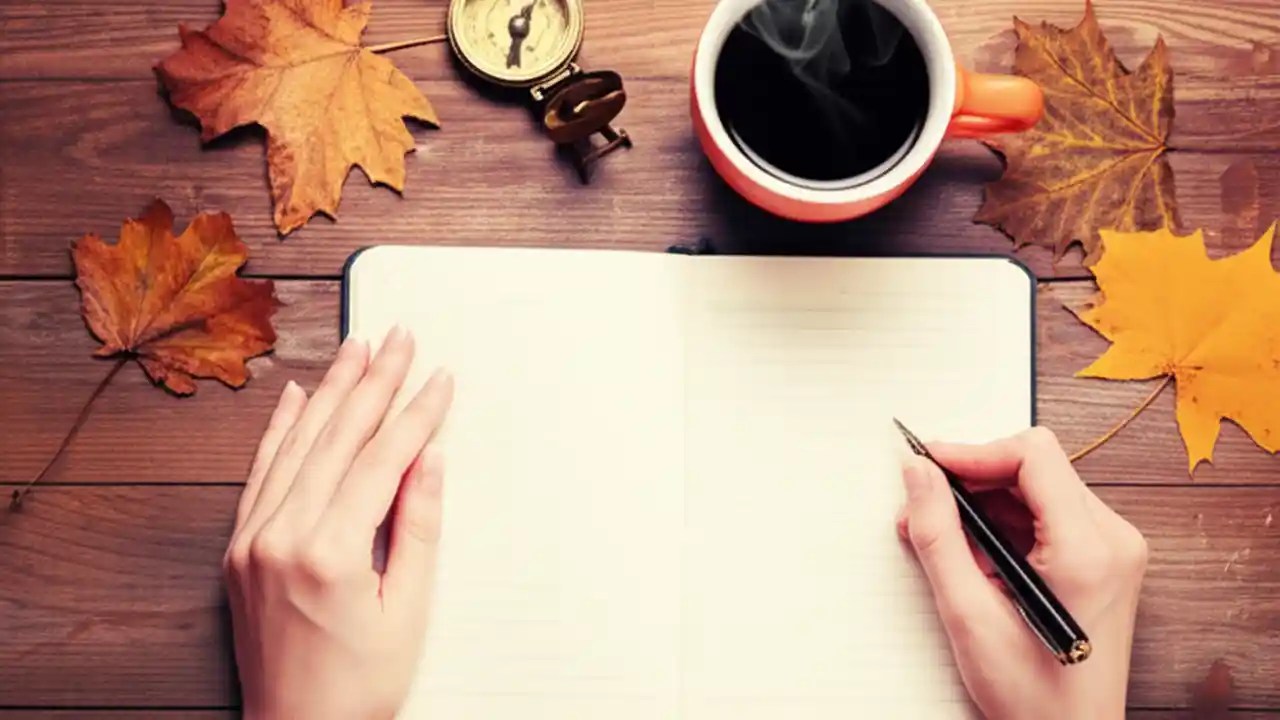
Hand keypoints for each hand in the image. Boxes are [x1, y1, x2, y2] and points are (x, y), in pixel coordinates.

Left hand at [224, 329, 453, 719]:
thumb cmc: (357, 686)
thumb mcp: (407, 610)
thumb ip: (419, 526)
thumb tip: (428, 459)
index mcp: (328, 553)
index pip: (381, 460)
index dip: (416, 414)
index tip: (438, 379)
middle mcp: (281, 537)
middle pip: (337, 438)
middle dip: (374, 382)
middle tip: (399, 339)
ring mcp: (253, 539)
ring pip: (297, 445)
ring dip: (330, 392)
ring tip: (357, 350)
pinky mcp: (239, 547)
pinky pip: (260, 472)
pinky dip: (279, 430)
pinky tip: (295, 396)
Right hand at [897, 427, 1147, 719]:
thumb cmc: (1035, 695)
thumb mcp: (969, 613)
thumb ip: (939, 534)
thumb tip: (919, 475)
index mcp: (1090, 550)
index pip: (1032, 456)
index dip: (972, 452)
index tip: (929, 464)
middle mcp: (1112, 540)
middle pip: (1034, 467)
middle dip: (972, 480)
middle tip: (924, 504)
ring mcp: (1111, 549)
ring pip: (1036, 488)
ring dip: (984, 503)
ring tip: (942, 538)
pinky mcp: (1101, 559)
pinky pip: (1046, 514)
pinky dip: (1003, 523)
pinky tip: (973, 553)